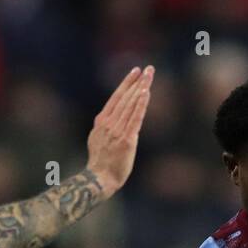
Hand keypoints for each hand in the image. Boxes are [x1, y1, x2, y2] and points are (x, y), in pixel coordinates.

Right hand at [85, 65, 153, 196]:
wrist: (99, 178)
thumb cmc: (101, 162)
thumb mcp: (97, 139)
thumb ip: (105, 127)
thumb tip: (110, 119)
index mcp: (101, 121)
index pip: (116, 97)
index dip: (126, 83)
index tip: (136, 71)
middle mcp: (109, 123)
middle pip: (125, 97)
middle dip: (137, 81)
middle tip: (148, 69)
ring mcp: (117, 131)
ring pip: (131, 104)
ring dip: (141, 88)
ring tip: (150, 76)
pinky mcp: (126, 140)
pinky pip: (135, 118)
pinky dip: (140, 104)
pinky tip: (145, 93)